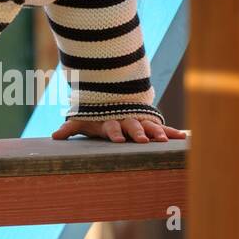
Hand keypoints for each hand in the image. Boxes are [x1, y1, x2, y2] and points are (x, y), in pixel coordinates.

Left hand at [51, 116, 187, 143]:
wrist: (111, 97)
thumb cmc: (95, 116)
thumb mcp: (83, 120)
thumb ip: (70, 127)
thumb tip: (54, 136)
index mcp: (110, 122)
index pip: (111, 128)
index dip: (114, 133)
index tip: (117, 140)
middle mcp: (126, 121)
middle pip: (133, 126)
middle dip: (138, 133)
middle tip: (144, 141)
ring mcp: (139, 120)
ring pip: (149, 126)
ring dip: (156, 132)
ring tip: (163, 140)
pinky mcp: (149, 122)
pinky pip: (162, 127)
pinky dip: (172, 132)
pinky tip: (183, 138)